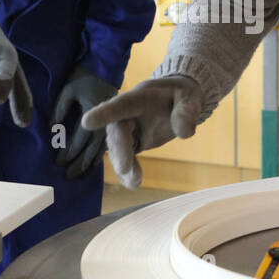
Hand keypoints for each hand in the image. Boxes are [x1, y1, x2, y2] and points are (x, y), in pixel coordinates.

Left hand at [50, 64, 118, 178]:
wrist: (105, 66)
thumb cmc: (83, 76)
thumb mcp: (68, 90)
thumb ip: (60, 110)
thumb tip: (53, 130)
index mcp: (92, 113)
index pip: (79, 139)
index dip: (68, 152)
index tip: (58, 162)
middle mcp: (104, 121)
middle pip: (91, 149)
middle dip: (79, 164)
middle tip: (69, 176)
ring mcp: (111, 122)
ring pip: (101, 149)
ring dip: (90, 163)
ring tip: (80, 175)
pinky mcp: (113, 122)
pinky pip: (107, 143)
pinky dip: (99, 155)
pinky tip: (93, 164)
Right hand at [80, 74, 203, 188]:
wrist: (178, 99)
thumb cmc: (183, 95)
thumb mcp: (191, 97)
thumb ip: (187, 111)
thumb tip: (184, 133)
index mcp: (140, 97)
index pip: (121, 104)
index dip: (104, 113)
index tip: (87, 122)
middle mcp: (129, 113)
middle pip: (117, 130)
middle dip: (119, 149)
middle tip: (124, 169)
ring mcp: (128, 128)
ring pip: (118, 147)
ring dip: (123, 164)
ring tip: (134, 183)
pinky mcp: (132, 141)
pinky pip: (125, 156)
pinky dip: (128, 171)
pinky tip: (133, 183)